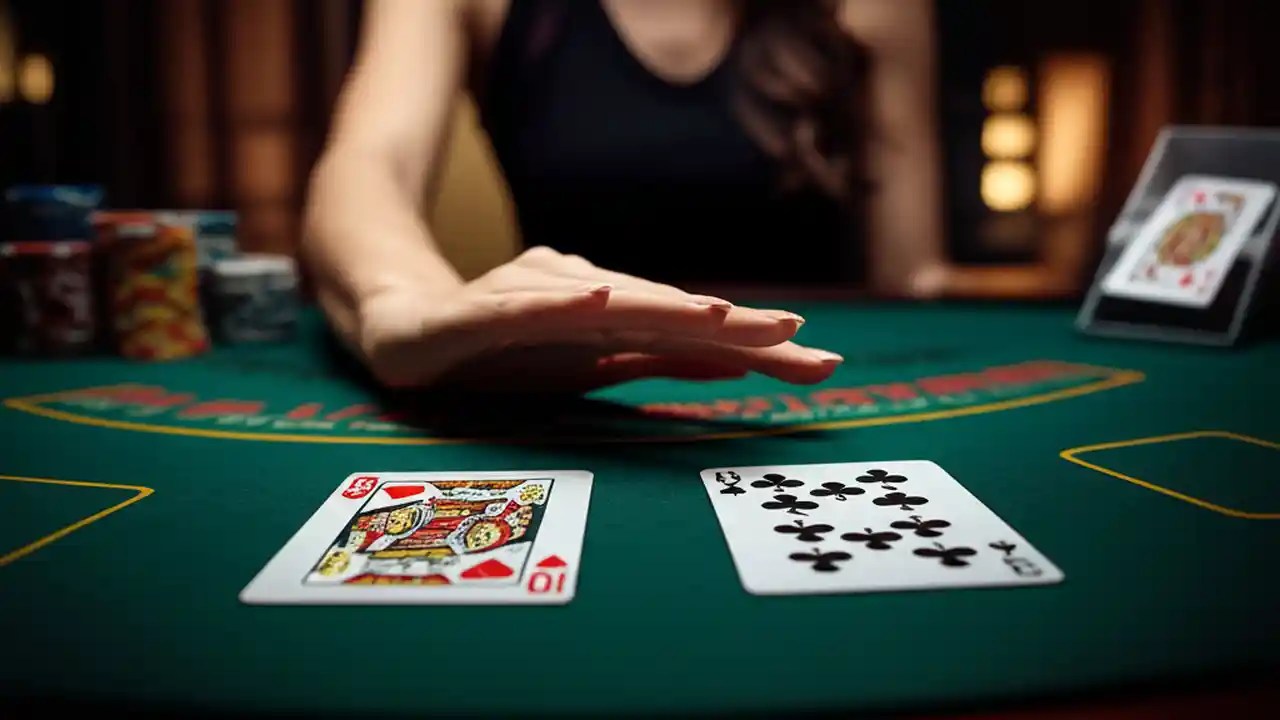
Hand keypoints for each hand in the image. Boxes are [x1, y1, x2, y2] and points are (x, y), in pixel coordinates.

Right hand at [351, 247, 842, 392]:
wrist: (402, 326)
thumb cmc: (506, 350)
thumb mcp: (593, 366)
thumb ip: (658, 362)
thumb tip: (737, 364)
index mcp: (614, 316)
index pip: (695, 333)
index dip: (756, 346)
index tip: (821, 363)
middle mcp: (584, 295)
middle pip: (668, 312)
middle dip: (735, 328)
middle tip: (797, 340)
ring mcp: (532, 295)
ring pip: (607, 302)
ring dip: (663, 308)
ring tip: (720, 319)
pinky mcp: (478, 310)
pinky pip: (523, 307)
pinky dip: (559, 306)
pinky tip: (596, 302)